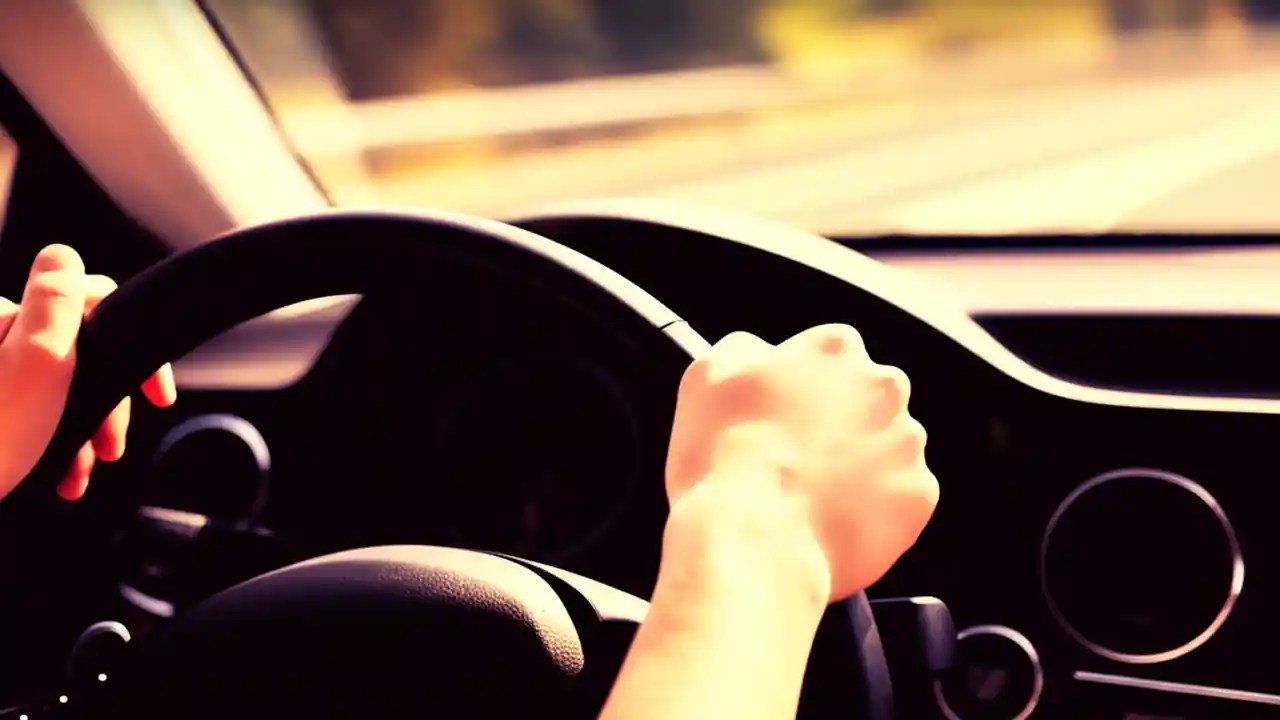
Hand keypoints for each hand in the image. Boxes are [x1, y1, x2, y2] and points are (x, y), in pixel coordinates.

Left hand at [0, 245, 175, 501]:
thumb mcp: (36, 363)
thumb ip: (55, 301)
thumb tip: (62, 252)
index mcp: (4, 316)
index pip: (90, 305)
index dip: (129, 349)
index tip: (155, 396)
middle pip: (78, 350)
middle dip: (104, 402)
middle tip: (110, 449)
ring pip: (59, 384)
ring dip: (81, 429)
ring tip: (78, 472)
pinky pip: (34, 407)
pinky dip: (53, 439)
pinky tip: (55, 470)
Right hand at [664, 324, 938, 601]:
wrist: (753, 538)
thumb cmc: (724, 455)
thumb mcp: (708, 372)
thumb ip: (746, 350)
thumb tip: (759, 355)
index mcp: (835, 348)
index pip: (827, 356)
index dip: (800, 389)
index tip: (781, 416)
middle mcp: (884, 387)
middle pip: (866, 399)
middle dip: (838, 424)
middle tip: (796, 459)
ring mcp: (907, 443)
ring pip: (885, 450)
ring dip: (858, 466)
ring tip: (810, 497)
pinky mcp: (918, 496)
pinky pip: (897, 501)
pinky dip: (872, 512)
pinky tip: (831, 522)